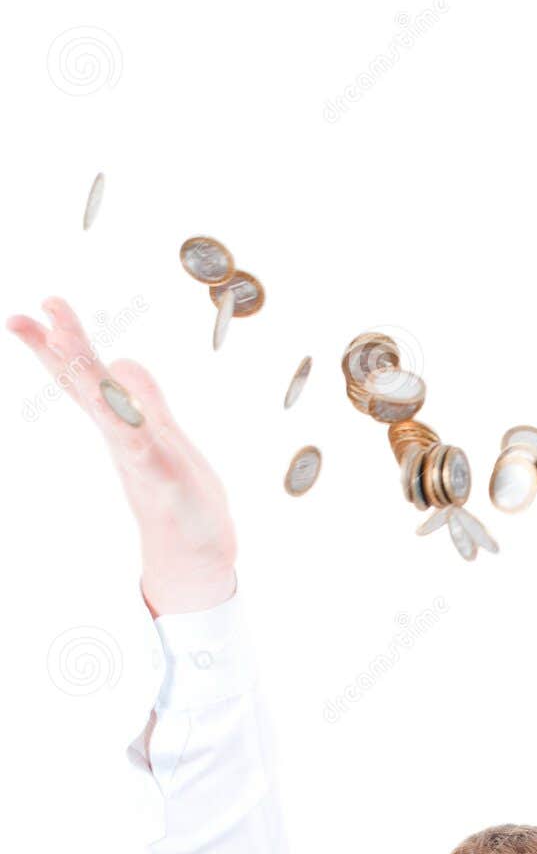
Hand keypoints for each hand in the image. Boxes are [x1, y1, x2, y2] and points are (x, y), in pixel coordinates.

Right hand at [7, 296, 236, 616]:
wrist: (198, 547)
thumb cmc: (179, 491)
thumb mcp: (161, 431)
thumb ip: (143, 396)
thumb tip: (122, 361)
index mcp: (122, 420)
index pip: (86, 375)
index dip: (64, 342)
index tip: (43, 306)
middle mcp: (124, 434)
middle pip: (87, 387)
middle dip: (63, 350)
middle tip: (21, 318)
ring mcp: (140, 454)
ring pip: (108, 408)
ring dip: (86, 375)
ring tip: (61, 338)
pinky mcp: (163, 477)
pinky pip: (142, 447)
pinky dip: (131, 427)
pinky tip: (123, 410)